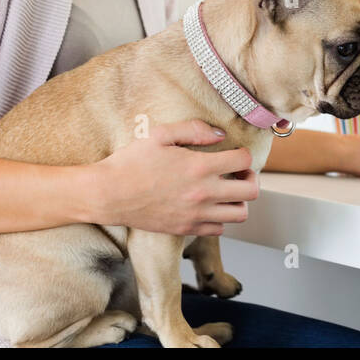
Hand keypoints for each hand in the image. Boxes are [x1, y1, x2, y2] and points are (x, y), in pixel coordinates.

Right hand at [88, 120, 257, 235]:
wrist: (108, 194)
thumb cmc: (132, 162)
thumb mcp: (160, 135)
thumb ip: (194, 129)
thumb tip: (220, 135)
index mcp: (200, 167)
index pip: (245, 161)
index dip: (244, 154)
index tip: (234, 153)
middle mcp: (203, 193)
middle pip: (252, 191)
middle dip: (250, 178)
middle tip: (238, 173)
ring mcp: (196, 215)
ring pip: (240, 214)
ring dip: (239, 200)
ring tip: (227, 191)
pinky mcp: (186, 230)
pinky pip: (219, 229)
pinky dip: (220, 217)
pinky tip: (209, 205)